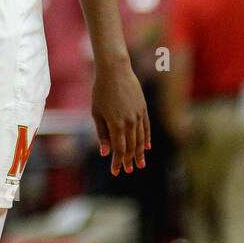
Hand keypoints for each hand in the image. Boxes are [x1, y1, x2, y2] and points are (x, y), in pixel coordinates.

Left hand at [91, 60, 150, 175]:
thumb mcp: (96, 113)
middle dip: (129, 160)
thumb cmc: (101, 91)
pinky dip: (146, 139)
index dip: (118, 162)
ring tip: (140, 164)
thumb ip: (102, 134)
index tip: (116, 172)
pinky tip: (146, 147)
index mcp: (116, 124)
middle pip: (131, 146)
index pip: (119, 149)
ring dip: (140, 153)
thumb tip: (105, 153)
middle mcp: (130, 122)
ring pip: (140, 139)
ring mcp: (138, 115)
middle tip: (128, 170)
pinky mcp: (143, 108)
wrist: (115, 71)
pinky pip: (146, 127)